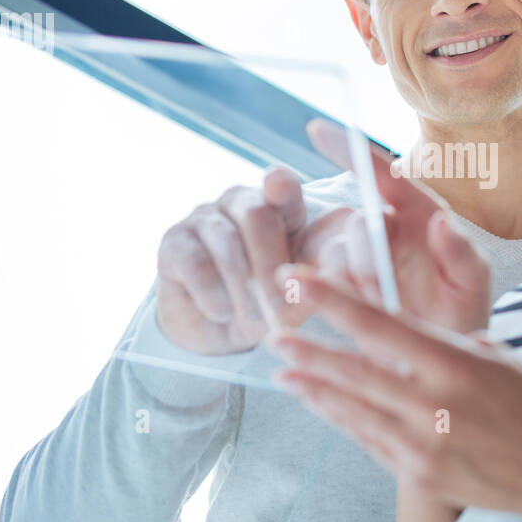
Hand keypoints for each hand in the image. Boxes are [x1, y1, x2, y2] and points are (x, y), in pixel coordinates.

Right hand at [154, 168, 351, 353]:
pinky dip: (214, 295)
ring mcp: (203, 217)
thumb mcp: (304, 285)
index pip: (282, 187)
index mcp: (278, 205)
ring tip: (256, 322)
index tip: (281, 187)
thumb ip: (324, 257)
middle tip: (283, 311)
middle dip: (273, 268)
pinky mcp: (173, 242)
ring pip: (227, 242)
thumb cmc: (272, 301)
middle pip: (257, 217)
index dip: (282, 187)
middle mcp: (240, 201)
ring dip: (245, 289)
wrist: (222, 334)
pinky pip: (196, 263)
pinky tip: (222, 313)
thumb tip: (348, 217)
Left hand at [267, 266, 521, 520]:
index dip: (332, 302)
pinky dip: (341, 417)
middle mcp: (432, 406)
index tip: (299, 281)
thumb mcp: (495, 356)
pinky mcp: (419, 474)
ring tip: (283, 370)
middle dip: (309, 350)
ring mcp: (422, 445)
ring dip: (314, 387)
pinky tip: (320, 403)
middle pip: (353, 371)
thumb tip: (400, 328)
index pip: (378, 325)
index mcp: (454, 365)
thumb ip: (443, 342)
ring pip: (352, 409)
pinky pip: (368, 439)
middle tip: (275, 333)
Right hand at [306, 119, 491, 334]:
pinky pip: (316, 280)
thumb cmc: (463, 315)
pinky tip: (330, 309)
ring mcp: (358, 257)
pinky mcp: (336, 285)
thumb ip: (463, 255)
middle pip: (359, 223)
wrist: (438, 362)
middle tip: (380, 293)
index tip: (316, 128)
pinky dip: (318, 293)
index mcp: (420, 215)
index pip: (384, 174)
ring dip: (349, 282)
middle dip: (365, 257)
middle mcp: (385, 229)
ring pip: (335, 254)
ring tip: (378, 313)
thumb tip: (443, 221)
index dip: (351, 150)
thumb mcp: (473, 287)